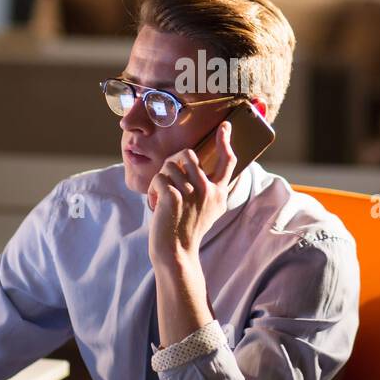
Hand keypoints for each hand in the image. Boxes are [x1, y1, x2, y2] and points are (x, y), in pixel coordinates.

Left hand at [147, 120, 235, 267]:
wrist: (176, 253)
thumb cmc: (185, 229)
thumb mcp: (207, 209)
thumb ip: (207, 188)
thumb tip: (191, 160)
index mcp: (219, 194)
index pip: (227, 161)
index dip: (225, 142)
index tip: (224, 126)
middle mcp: (209, 191)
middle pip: (188, 155)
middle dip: (172, 166)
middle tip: (168, 184)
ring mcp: (193, 194)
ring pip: (169, 166)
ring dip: (160, 181)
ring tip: (162, 200)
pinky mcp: (174, 197)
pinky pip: (158, 179)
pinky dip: (152, 191)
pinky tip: (156, 206)